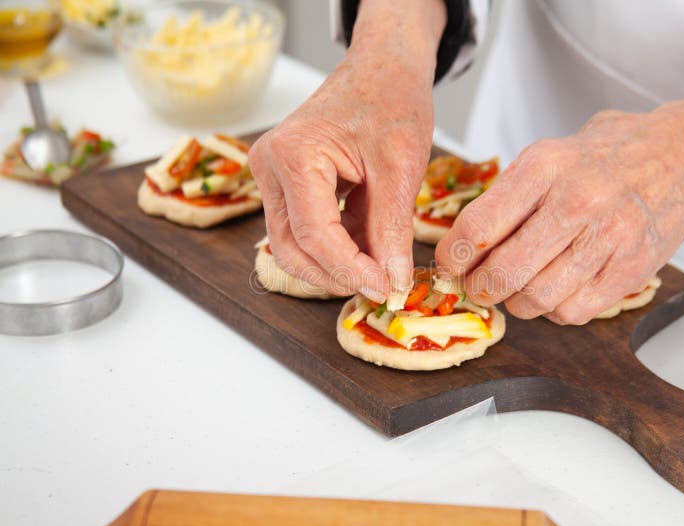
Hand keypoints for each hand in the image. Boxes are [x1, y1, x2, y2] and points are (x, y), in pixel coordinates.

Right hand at [249, 0, 445, 300]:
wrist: (383, 68)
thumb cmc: (391, 100)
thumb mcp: (400, 167)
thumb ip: (391, 228)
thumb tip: (391, 281)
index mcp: (294, 155)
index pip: (312, 234)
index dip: (349, 269)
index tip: (384, 287)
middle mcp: (271, 167)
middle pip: (291, 247)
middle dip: (335, 275)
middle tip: (379, 286)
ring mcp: (274, 176)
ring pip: (294, 244)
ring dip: (335, 264)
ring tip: (379, 266)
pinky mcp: (287, 184)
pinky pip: (304, 228)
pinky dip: (336, 245)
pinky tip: (369, 246)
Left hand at [436, 76, 683, 323]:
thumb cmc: (605, 159)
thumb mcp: (549, 155)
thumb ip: (507, 196)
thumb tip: (461, 244)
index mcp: (545, 166)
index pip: (478, 226)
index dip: (453, 256)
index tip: (449, 265)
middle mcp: (577, 200)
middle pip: (504, 270)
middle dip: (480, 288)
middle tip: (477, 287)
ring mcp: (609, 236)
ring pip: (537, 298)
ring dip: (516, 303)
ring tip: (516, 291)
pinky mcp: (633, 268)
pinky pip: (573, 312)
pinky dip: (554, 311)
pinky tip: (554, 292)